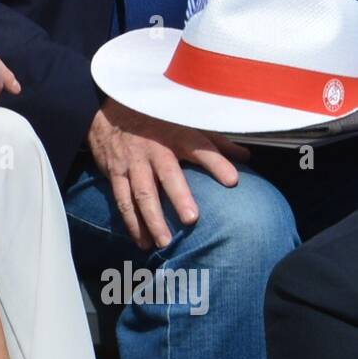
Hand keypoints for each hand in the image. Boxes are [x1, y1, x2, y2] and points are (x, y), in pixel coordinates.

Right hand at [87, 97, 250, 248]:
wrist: (112, 115)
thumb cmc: (158, 123)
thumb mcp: (187, 124)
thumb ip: (217, 142)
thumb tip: (247, 157)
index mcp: (178, 135)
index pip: (201, 149)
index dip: (217, 163)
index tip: (232, 181)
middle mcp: (155, 150)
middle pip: (168, 175)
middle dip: (179, 197)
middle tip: (191, 219)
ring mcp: (134, 164)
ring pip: (142, 194)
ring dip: (152, 220)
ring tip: (165, 243)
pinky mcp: (116, 175)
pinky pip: (123, 202)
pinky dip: (132, 223)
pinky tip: (142, 241)